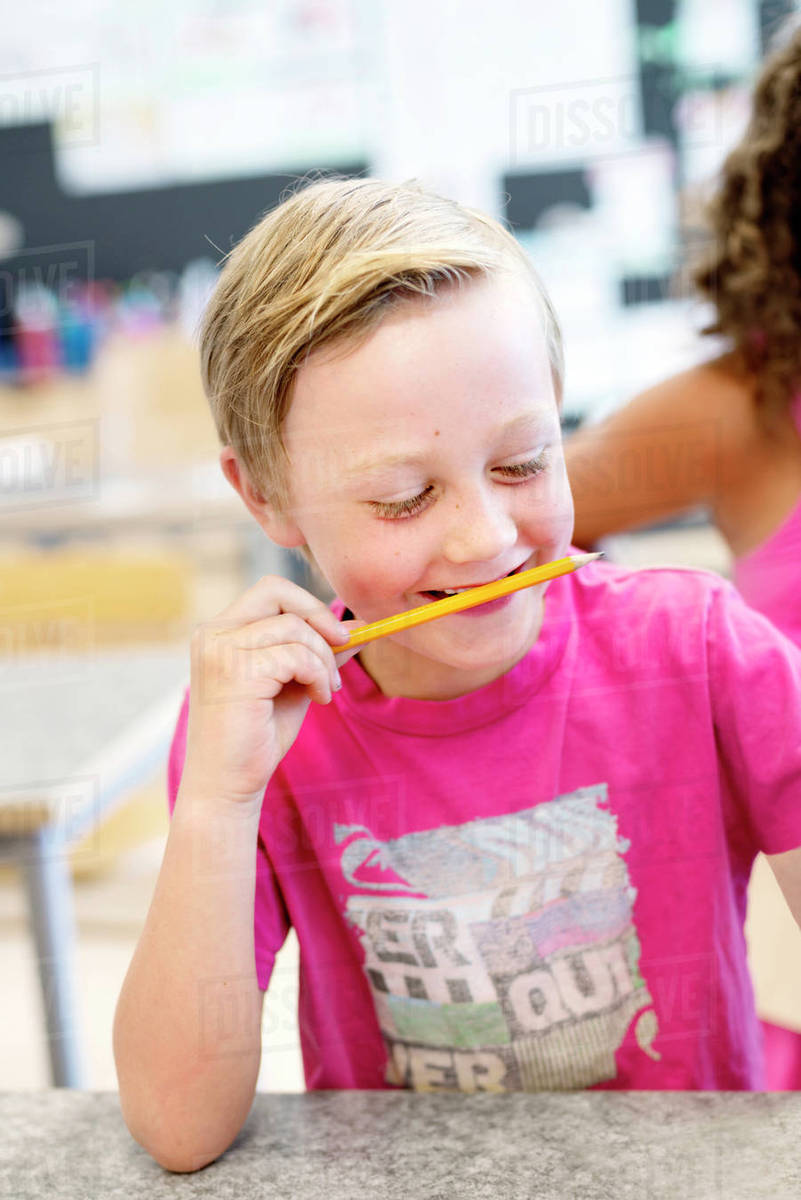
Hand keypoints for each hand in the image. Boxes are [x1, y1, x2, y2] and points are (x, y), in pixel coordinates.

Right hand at [181, 576, 360, 805]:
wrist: (227, 785)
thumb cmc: (256, 737)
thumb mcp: (293, 684)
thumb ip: (317, 653)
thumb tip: (358, 627)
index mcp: (219, 633)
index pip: (270, 590)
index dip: (308, 605)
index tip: (337, 635)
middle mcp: (212, 635)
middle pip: (276, 590)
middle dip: (319, 616)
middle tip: (343, 646)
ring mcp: (219, 651)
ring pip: (293, 627)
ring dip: (323, 658)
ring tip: (325, 689)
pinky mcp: (235, 672)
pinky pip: (296, 655)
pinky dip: (317, 675)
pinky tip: (318, 700)